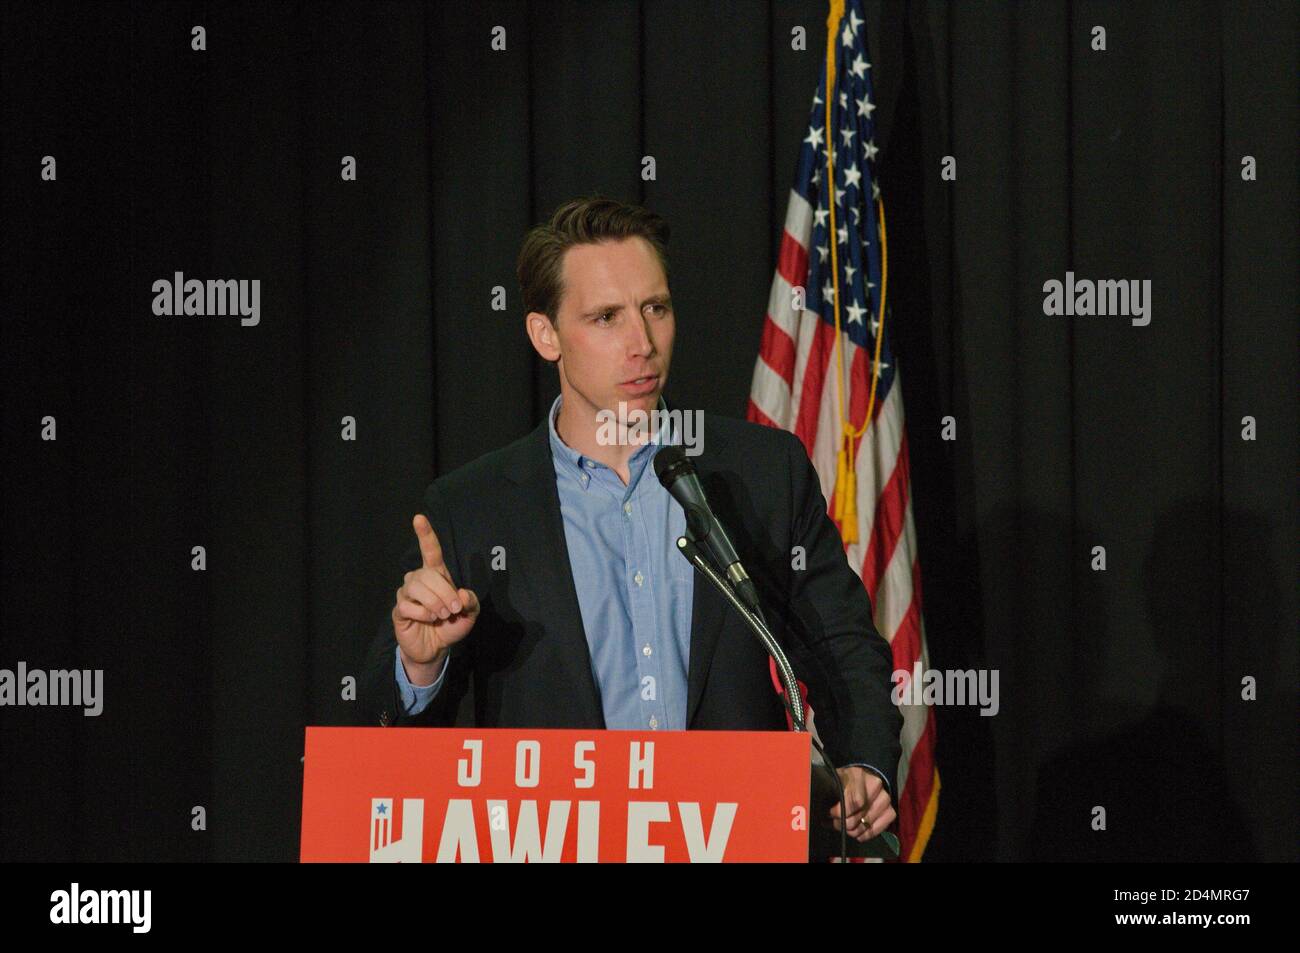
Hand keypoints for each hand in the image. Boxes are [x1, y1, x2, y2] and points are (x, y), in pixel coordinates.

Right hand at [392, 514, 479, 680]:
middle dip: (445, 592)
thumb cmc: (451, 625)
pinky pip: (409, 605)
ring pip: (417, 587)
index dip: (425, 534)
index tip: (419, 517)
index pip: (430, 550)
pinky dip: (423, 615)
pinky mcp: (399, 609)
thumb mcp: (469, 613)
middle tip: (453, 609)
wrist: (436, 649)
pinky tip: (426, 620)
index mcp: (437, 575)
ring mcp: (407, 593)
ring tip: (441, 615)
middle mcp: (419, 579)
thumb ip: (470, 600)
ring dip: (435, 603)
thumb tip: (460, 594)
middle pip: (429, 574)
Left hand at [827, 766, 895, 841]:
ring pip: (865, 825)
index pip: (855, 801)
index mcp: (860, 775)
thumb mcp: (837, 779)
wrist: (864, 779)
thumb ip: (832, 790)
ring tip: (843, 828)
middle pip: (859, 816)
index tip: (829, 814)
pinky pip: (876, 830)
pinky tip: (856, 833)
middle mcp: (876, 786)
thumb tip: (823, 808)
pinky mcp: (891, 812)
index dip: (840, 812)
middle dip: (843, 823)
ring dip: (852, 831)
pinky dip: (864, 835)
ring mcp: (885, 799)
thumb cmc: (846, 781)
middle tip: (834, 823)